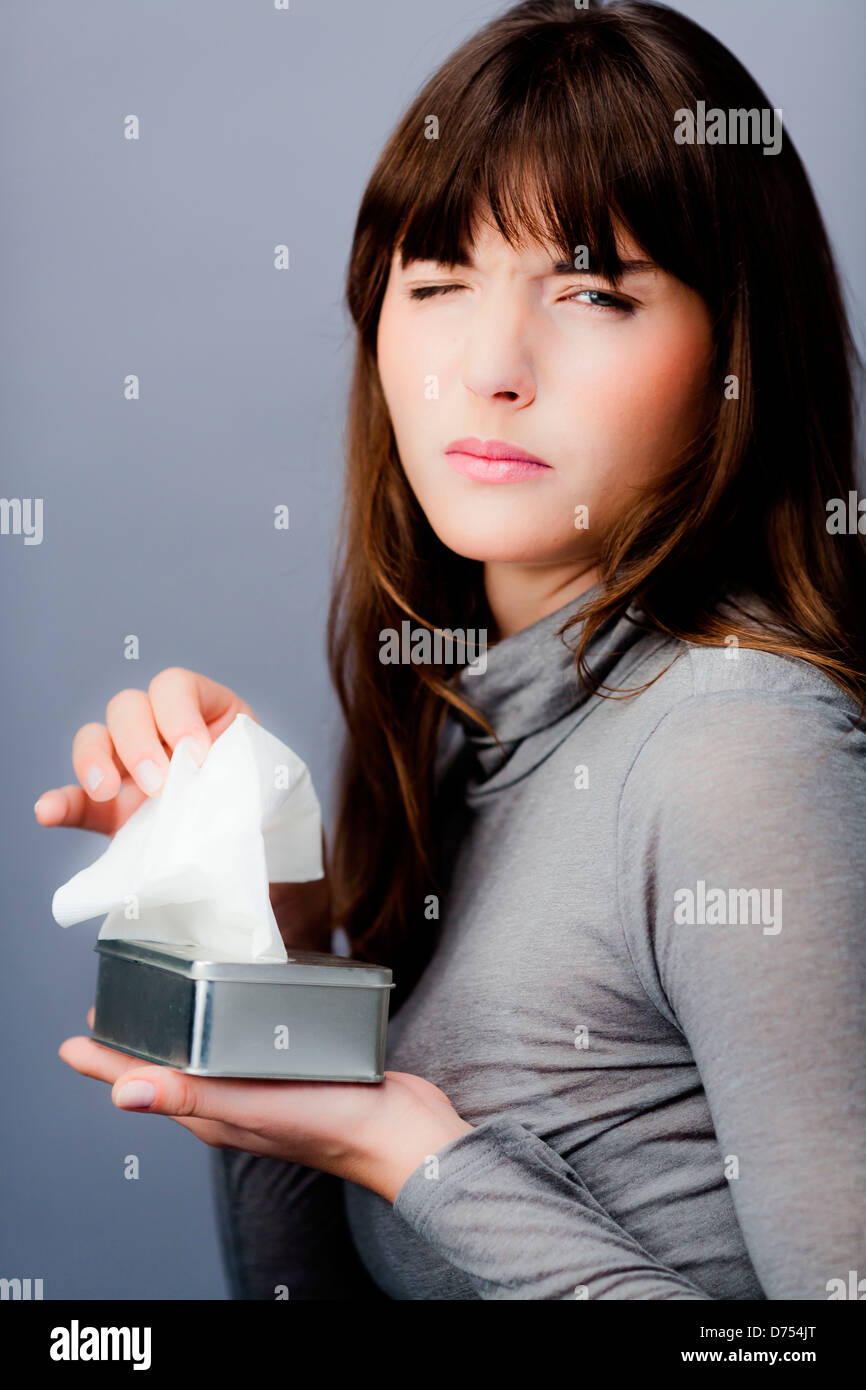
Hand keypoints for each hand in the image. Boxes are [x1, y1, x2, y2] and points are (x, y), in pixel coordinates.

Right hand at [33, 666, 331, 950]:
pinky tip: (49, 811)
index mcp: (204, 712)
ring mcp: (130, 767)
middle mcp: (161, 731)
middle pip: (127, 706)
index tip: (197, 755)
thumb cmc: (266, 813)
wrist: (258, 860)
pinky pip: (74, 800)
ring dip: (94, 760)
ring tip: (109, 792)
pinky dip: (58, 803)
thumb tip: (230, 794)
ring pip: (94, 739)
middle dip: (139, 741)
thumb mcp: (265, 785)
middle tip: (160, 783)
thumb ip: (244, 778)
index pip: (176, 686)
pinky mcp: (108, 809)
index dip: (179, 714)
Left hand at [59, 1008, 473, 1202]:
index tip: (77, 1035)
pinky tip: (242, 1004)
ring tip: (167, 1000)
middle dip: (140, 1041)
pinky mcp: (298, 1068)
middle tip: (117, 1007)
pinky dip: (234, 1023)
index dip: (108, 1060)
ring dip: (185, 1029)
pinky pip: (253, 1044)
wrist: (405, 1135)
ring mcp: (265, 1085)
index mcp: (213, 1112)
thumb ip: (190, 1096)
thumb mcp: (254, 1107)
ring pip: (212, 1053)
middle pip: (172, 1067)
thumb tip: (120, 1092)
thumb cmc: (333, 1124)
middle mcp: (233, 1100)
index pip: (144, 1083)